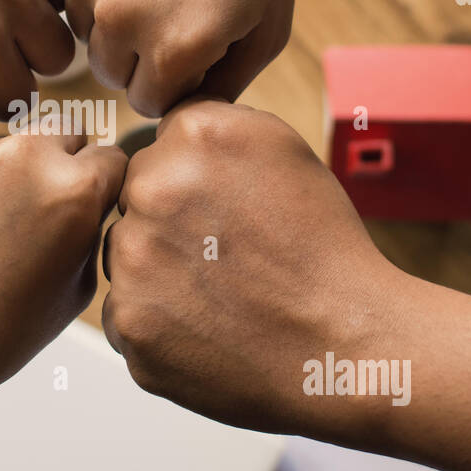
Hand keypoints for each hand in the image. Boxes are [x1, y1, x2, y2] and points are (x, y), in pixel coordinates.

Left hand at [0, 132, 126, 451]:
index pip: (112, 156)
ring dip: (4, 177)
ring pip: (6, 148)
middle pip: (62, 133)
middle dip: (60, 165)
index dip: (103, 183)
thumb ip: (89, 232)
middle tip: (36, 216)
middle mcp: (23, 157)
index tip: (90, 201)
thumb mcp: (74, 294)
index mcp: (72, 191)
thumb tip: (89, 203)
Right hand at [46, 0, 342, 115]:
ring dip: (110, 11)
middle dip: (138, 49)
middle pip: (110, 69)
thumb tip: (179, 117)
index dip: (171, 75)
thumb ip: (224, 87)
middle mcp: (121, 18)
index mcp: (175, 49)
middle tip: (173, 1)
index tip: (192, 41)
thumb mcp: (269, 25)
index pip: (146, 100)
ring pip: (81, 26)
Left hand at [102, 98, 404, 440]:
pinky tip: (206, 327)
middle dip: (167, 223)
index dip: (193, 182)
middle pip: (134, 197)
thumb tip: (168, 130)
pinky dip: (158, 323)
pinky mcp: (128, 321)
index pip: (159, 146)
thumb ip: (217, 125)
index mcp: (196, 134)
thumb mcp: (285, 152)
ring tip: (220, 294)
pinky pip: (126, 313)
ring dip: (156, 271)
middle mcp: (154, 186)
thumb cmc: (323, 251)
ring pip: (123, 255)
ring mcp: (133, 257)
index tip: (224, 209)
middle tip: (224, 257)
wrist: (346, 344)